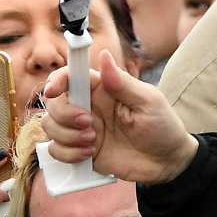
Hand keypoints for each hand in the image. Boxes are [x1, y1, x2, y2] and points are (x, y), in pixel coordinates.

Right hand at [41, 51, 197, 184]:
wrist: (166, 162)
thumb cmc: (162, 126)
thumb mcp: (148, 102)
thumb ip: (122, 82)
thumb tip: (104, 55)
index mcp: (102, 89)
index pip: (69, 76)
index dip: (56, 80)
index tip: (54, 91)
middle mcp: (87, 107)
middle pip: (53, 103)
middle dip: (64, 115)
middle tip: (90, 124)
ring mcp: (81, 129)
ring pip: (50, 126)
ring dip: (68, 136)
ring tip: (95, 142)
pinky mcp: (78, 150)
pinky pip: (55, 150)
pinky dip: (68, 154)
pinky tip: (89, 154)